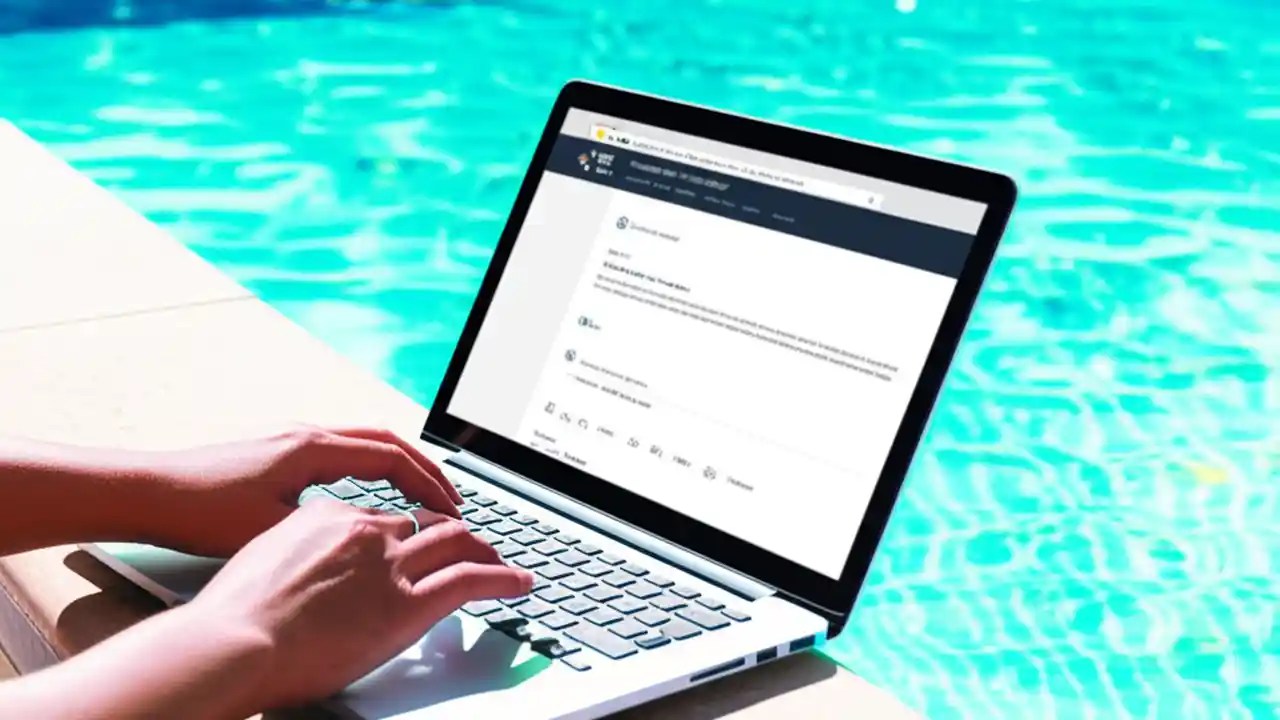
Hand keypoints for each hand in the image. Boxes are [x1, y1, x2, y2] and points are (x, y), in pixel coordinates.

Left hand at [140, 426, 461, 556]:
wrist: (150, 492)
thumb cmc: (203, 511)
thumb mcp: (275, 529)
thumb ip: (331, 527)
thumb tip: (378, 532)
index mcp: (313, 448)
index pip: (391, 458)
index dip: (428, 484)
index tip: (451, 508)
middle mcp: (308, 434)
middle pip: (386, 441)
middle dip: (425, 470)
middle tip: (452, 499)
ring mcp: (293, 439)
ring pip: (365, 442)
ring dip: (400, 466)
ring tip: (423, 495)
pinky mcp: (280, 451)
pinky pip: (344, 451)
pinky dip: (373, 468)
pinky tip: (373, 493)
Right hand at [187, 498, 533, 711]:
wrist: (232, 640)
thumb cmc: (233, 616)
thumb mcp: (260, 562)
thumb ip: (296, 558)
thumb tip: (304, 572)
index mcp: (329, 516)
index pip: (385, 518)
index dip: (408, 531)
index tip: (418, 541)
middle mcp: (366, 531)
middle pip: (427, 523)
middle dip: (456, 532)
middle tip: (472, 544)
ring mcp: (389, 564)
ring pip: (456, 542)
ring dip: (485, 550)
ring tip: (502, 561)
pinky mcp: (407, 603)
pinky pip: (470, 580)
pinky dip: (503, 577)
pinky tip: (520, 582)